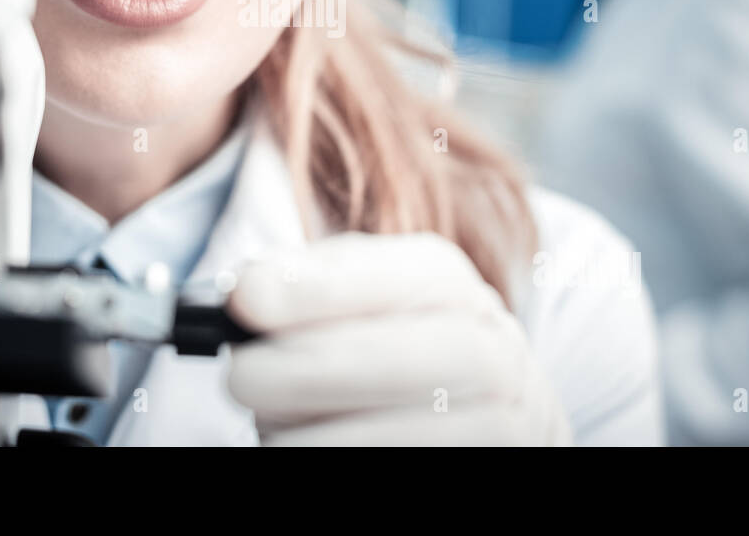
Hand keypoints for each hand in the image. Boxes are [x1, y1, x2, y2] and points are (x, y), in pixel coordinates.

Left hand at [225, 231, 572, 445]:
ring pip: (417, 433)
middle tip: (241, 375)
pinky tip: (301, 452)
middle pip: (418, 355)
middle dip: (316, 364)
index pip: (415, 275)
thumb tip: (249, 286)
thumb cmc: (390, 372)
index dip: (329, 284)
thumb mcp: (362, 315)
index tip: (247, 296)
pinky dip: (348, 464)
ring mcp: (507, 425)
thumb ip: (315, 290)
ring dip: (325, 434)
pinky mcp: (497, 468)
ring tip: (268, 429)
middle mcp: (499, 356)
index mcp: (462, 297)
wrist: (466, 434)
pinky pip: (412, 473)